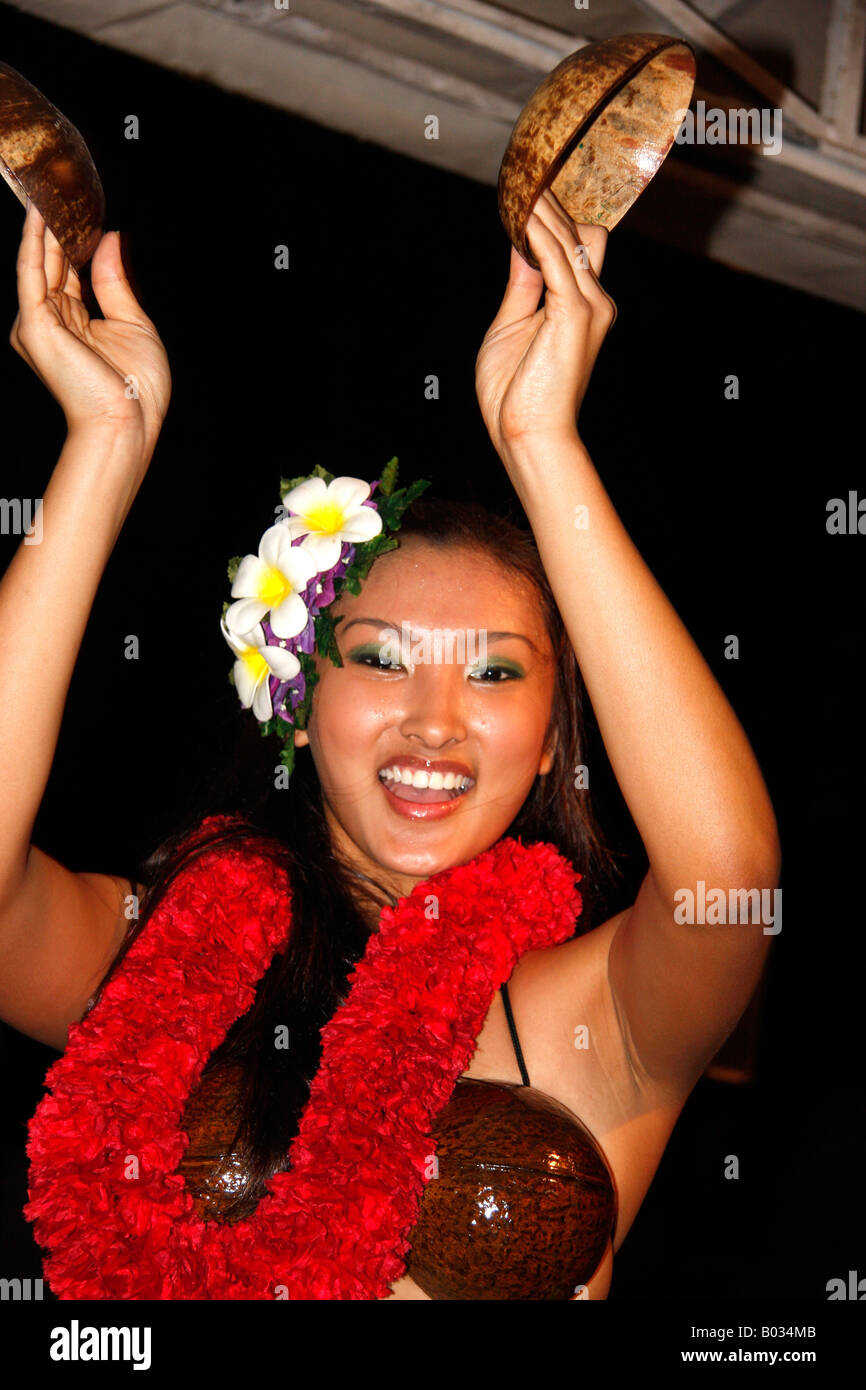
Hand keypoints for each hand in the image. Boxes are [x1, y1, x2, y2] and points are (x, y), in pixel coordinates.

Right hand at [9, 200, 170, 458]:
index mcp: (72, 324)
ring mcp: (38, 324)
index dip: (71, 238)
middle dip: (52, 225)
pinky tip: (38, 215)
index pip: (66, 272)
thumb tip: (110, 239)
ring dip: (41, 226)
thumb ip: (115, 282)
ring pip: (37, 263)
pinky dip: (33, 244)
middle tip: (55, 182)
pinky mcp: (35, 325)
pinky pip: (31, 274)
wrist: (127, 424)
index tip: (77, 206)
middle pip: (49, 263)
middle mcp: (49, 322)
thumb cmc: (136, 390)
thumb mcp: (133, 324)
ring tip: (45, 185)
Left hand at [475, 190, 615, 462]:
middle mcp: (595, 300)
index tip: (528, 187)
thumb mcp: (511, 326)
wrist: (528, 434)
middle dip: (549, 203)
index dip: (554, 215)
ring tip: (520, 176)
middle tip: (523, 168)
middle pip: (578, 233)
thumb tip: (520, 245)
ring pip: (568, 239)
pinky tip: (521, 209)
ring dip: (542, 209)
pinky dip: (537, 232)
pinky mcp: (574, 312)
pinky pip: (555, 258)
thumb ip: (522, 285)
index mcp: (582, 305)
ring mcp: (589, 305)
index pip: (576, 245)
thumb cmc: (515, 394)